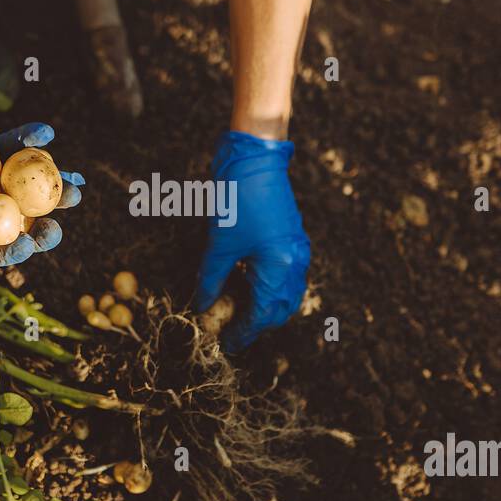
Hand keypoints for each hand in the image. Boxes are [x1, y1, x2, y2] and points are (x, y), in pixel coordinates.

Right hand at [0, 72, 82, 265]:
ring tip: (76, 188)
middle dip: (45, 224)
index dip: (16, 249)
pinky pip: (16, 142)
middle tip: (60, 223)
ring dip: (54, 185)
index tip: (32, 244)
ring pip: (28, 184)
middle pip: (21, 219)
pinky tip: (46, 135)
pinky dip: (32, 138)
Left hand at [194, 130, 308, 351]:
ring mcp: (298, 251)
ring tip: (235, 310)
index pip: (262, 315)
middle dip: (256, 323)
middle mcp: (295, 263)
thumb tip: (201, 306)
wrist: (256, 157)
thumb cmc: (237, 198)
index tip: (225, 343)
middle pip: (279, 309)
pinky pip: (286, 276)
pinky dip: (268, 287)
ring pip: (284, 294)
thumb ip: (211, 279)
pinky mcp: (293, 239)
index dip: (242, 332)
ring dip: (263, 306)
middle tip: (229, 329)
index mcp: (280, 267)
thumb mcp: (219, 243)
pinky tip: (247, 286)